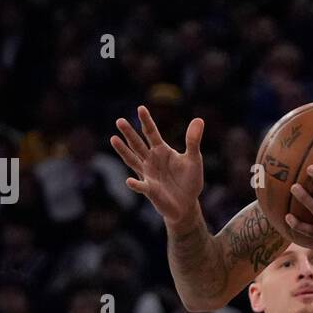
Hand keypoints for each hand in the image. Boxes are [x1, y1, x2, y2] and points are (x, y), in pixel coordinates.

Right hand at [111, 107, 205, 232]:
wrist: (186, 204)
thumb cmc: (189, 180)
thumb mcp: (194, 159)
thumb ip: (193, 141)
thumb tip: (199, 119)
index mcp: (161, 150)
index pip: (151, 133)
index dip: (146, 121)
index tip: (140, 108)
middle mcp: (151, 160)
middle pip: (138, 144)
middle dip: (129, 133)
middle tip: (119, 120)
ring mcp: (148, 174)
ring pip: (133, 160)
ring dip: (123, 151)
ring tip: (113, 139)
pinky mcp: (150, 190)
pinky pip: (141, 186)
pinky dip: (135, 184)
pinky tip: (129, 181)